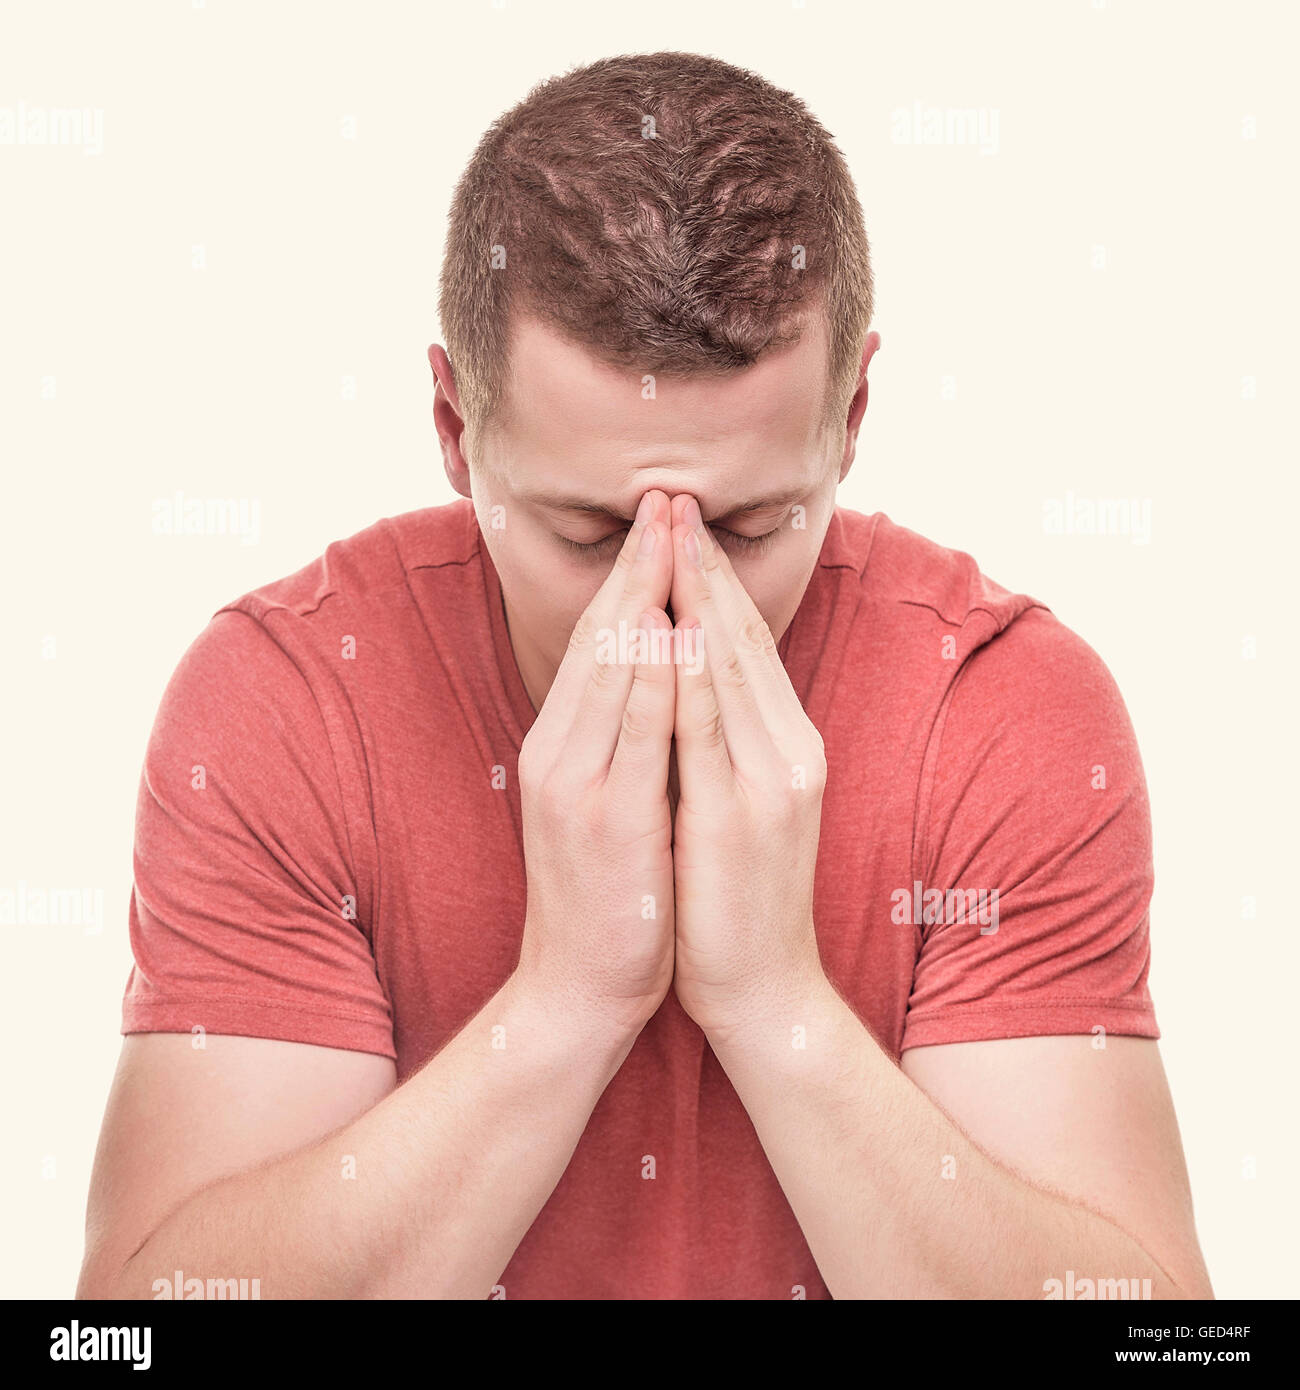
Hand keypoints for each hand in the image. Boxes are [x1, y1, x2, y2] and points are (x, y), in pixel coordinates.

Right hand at [513, 490, 677, 1036]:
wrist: (578, 987)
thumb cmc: (605, 895)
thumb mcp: (598, 803)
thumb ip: (614, 739)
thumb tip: (650, 675)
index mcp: (561, 744)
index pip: (598, 641)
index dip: (631, 576)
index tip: (658, 520)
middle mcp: (561, 752)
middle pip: (603, 639)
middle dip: (639, 564)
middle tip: (665, 496)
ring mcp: (579, 783)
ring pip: (615, 670)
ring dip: (646, 595)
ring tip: (670, 532)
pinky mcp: (609, 818)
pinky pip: (638, 730)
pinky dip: (654, 672)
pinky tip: (671, 626)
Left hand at [667, 494, 829, 1039]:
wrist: (761, 987)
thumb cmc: (737, 896)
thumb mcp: (740, 804)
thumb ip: (728, 740)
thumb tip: (694, 679)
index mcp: (787, 744)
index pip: (745, 643)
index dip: (711, 578)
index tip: (678, 524)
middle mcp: (789, 749)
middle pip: (740, 638)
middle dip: (702, 565)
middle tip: (672, 497)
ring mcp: (771, 779)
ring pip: (730, 667)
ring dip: (697, 594)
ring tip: (671, 533)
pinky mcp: (744, 813)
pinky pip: (710, 727)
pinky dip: (693, 670)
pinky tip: (676, 624)